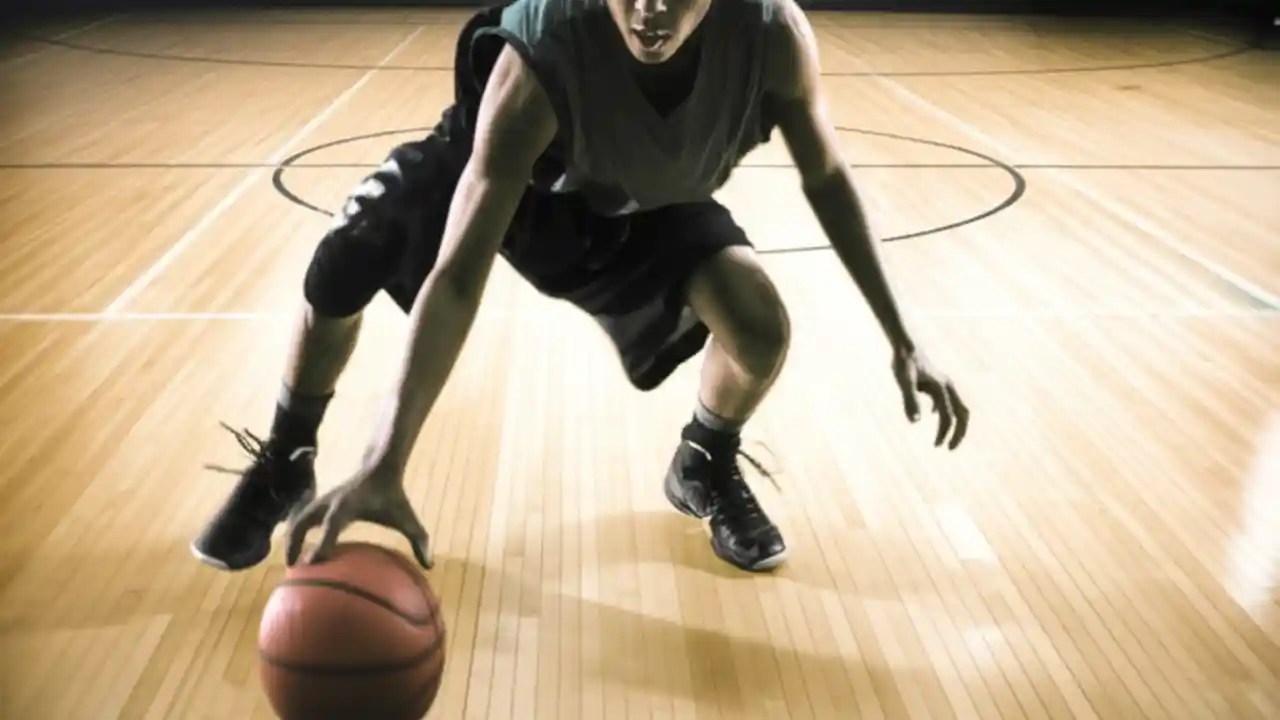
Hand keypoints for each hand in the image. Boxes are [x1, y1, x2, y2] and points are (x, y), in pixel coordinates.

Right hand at [284, 463, 432, 568]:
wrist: (380, 468)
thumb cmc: (393, 497)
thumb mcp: (407, 518)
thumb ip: (419, 539)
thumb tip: (430, 565)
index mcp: (348, 505)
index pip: (332, 525)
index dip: (322, 544)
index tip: (312, 564)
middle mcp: (330, 502)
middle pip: (302, 521)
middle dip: (294, 544)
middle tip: (293, 570)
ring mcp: (322, 501)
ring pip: (297, 521)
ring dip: (291, 541)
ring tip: (291, 566)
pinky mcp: (319, 503)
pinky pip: (301, 519)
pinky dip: (296, 535)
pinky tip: (300, 556)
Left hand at [892, 348, 968, 449]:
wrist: (905, 347)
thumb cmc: (903, 363)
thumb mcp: (904, 382)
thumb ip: (910, 401)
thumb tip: (915, 422)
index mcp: (941, 388)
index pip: (948, 416)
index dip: (944, 432)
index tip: (936, 445)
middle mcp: (947, 387)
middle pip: (962, 414)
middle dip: (959, 432)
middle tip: (950, 448)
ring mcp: (945, 384)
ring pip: (958, 408)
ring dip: (956, 424)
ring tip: (947, 438)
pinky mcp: (939, 383)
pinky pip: (949, 401)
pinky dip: (948, 412)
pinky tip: (935, 414)